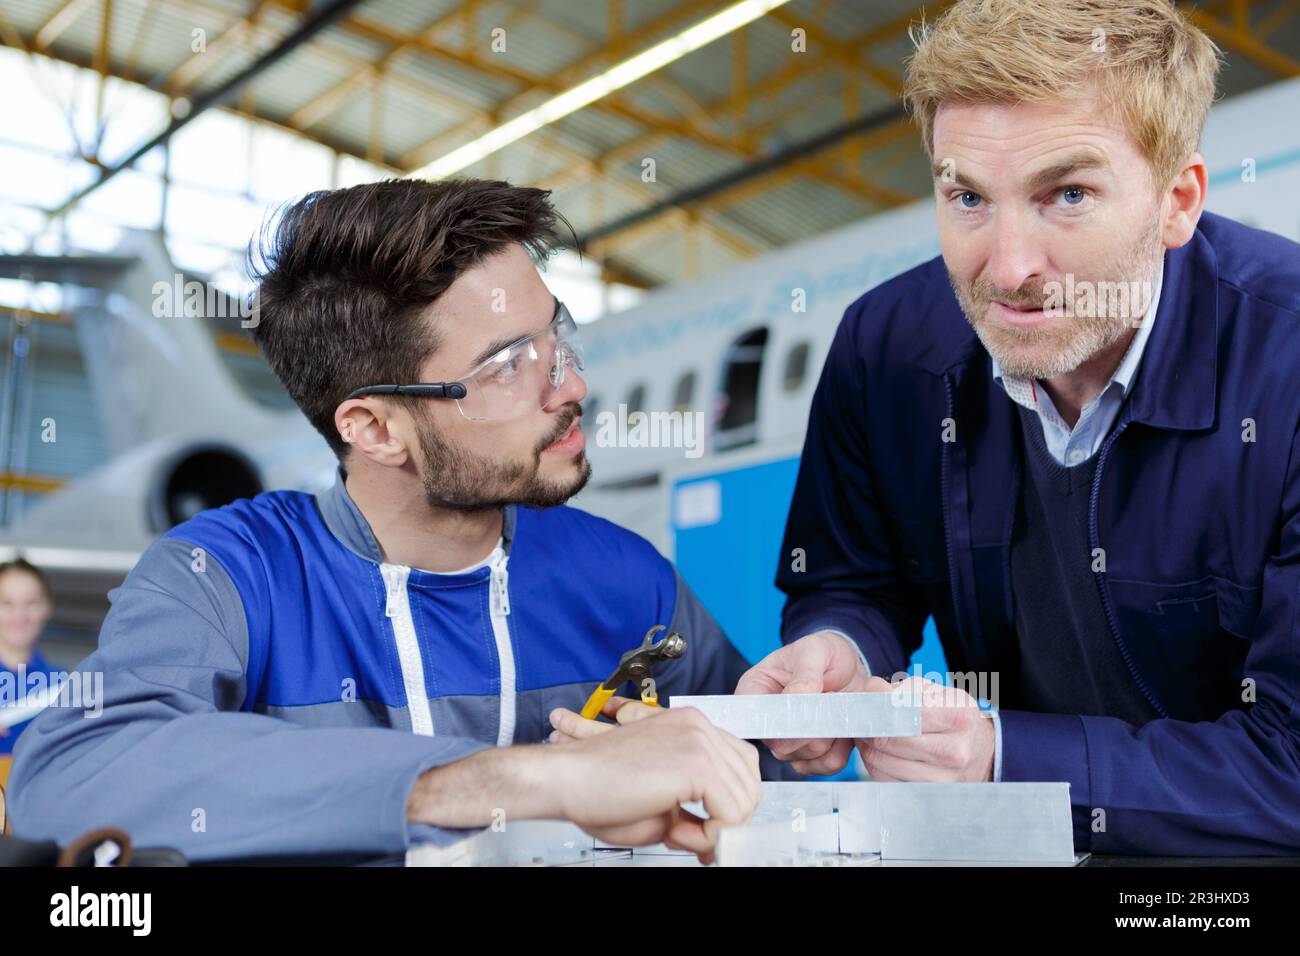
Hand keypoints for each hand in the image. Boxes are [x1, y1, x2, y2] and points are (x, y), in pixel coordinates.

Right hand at [546, 704, 761, 863]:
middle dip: (725, 820)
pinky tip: (674, 832)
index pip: (740, 766)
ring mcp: (699, 741)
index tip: (701, 830)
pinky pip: (730, 815)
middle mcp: (699, 726)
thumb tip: (719, 832)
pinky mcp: (696, 763)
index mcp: (690, 727)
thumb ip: (695, 807)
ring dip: (712, 830)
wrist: (564, 779)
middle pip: (749, 782)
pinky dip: (707, 836)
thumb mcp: (659, 796)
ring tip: (673, 832)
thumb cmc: (597, 787)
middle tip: (688, 837)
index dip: (727, 804)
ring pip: (744, 801)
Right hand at [734, 630, 871, 774]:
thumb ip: (805, 674)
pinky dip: (840, 749)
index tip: (806, 707)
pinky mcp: (809, 756)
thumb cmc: (825, 654)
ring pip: (801, 757)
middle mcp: (766, 721)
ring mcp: (786, 742)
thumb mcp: (815, 651)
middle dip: (811, 727)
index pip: (753, 716)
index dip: (779, 718)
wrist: (850, 668)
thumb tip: (797, 697)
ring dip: (827, 736)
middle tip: (830, 698)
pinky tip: (843, 727)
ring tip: (836, 708)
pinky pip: (824, 765)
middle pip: (778, 744)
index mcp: (755, 690)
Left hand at [856, 675, 994, 781]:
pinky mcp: (929, 795)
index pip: (900, 715)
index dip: (874, 709)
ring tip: (871, 735)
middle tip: (861, 720)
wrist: (980, 752)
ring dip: (868, 748)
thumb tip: (871, 691)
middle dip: (867, 729)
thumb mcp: (933, 692)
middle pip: (888, 741)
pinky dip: (876, 765)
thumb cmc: (951, 716)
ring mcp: (943, 779)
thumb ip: (899, 690)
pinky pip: (885, 780)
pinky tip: (882, 753)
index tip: (863, 705)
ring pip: (881, 763)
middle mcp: (954, 752)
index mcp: (958, 717)